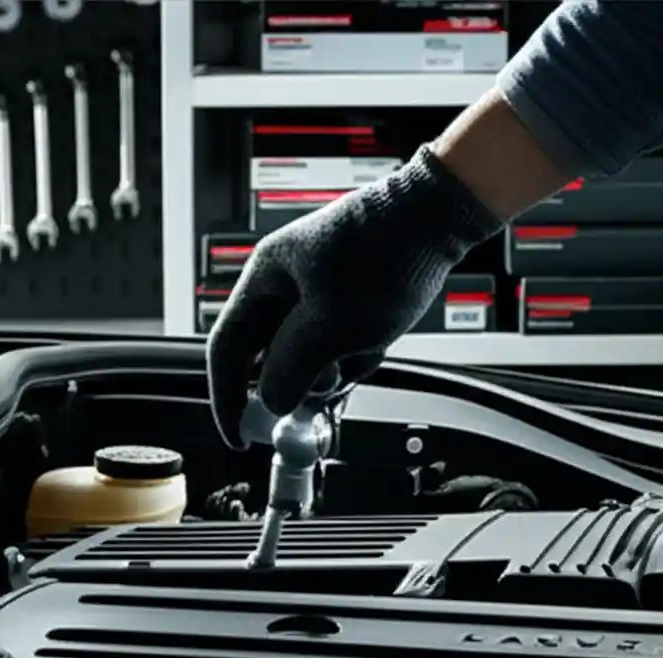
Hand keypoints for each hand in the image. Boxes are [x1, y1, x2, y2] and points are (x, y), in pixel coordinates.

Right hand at [206, 145, 501, 448]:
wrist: (436, 216)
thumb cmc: (383, 255)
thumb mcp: (330, 326)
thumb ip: (292, 368)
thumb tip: (272, 401)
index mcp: (265, 278)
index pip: (226, 348)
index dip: (226, 397)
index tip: (239, 435)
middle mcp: (285, 284)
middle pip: (270, 355)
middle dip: (296, 382)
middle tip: (315, 405)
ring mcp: (318, 291)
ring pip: (309, 355)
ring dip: (333, 367)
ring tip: (362, 351)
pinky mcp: (348, 298)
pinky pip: (339, 344)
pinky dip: (356, 353)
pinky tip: (377, 341)